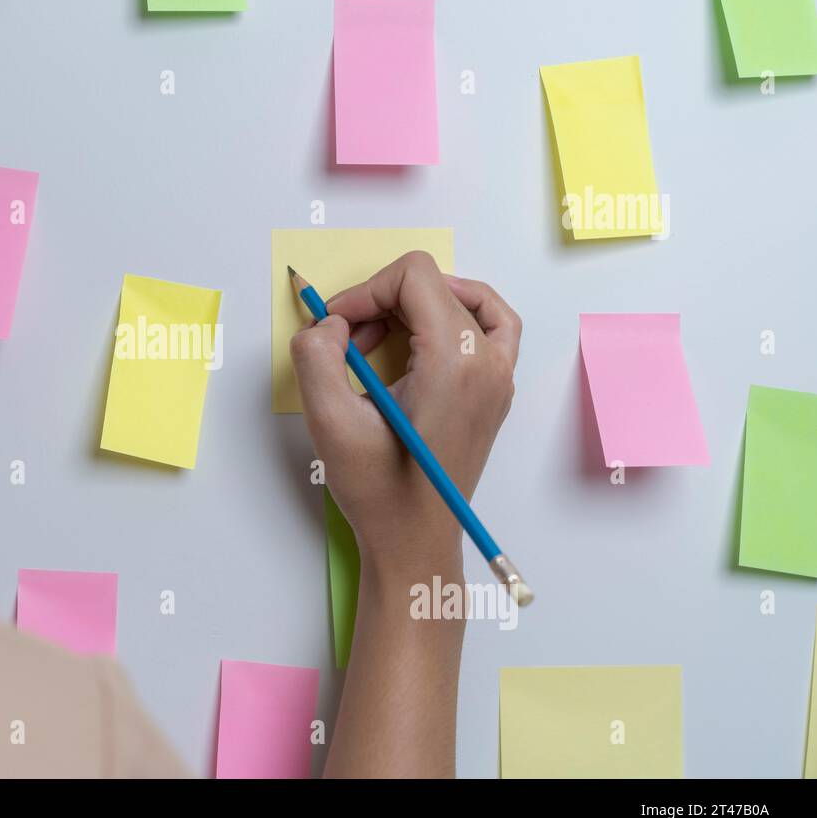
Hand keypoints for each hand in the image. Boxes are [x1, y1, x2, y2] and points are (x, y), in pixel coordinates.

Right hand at [289, 251, 520, 579]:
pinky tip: (416, 343)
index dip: (365, 289)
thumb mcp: (330, 420)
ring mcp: (499, 377)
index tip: (335, 326)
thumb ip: (317, 355)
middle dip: (382, 302)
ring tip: (379, 340)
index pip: (415, 276)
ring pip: (466, 298)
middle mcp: (489, 362)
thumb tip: (329, 323)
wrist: (414, 541)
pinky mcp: (495, 392)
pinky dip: (450, 319)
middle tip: (348, 346)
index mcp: (456, 362)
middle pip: (436, 285)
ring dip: (415, 306)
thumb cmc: (378, 491)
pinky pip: (487, 327)